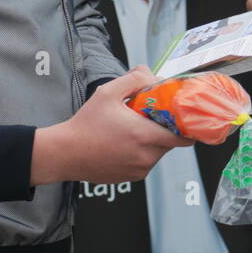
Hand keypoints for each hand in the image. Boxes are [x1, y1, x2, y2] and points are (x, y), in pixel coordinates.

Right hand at [31, 66, 192, 184]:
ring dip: (152, 142)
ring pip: (157, 153)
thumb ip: (134, 80)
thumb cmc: (85, 124)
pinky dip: (141, 153)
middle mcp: (146, 156)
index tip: (182, 118)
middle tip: (150, 118)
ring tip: (132, 130)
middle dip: (164, 129)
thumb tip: (150, 74)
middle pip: (169, 143)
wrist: (65, 153)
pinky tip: (123, 143)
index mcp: (145, 135)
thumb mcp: (107, 93)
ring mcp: (139, 169)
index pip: (182, 137)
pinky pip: (145, 163)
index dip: (186, 127)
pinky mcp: (132, 177)